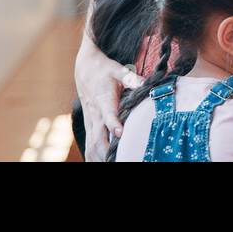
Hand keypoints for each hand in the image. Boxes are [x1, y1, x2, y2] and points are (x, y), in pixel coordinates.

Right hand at [75, 40, 141, 161]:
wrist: (84, 68)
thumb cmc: (104, 69)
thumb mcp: (119, 69)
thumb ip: (132, 78)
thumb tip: (149, 82)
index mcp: (104, 99)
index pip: (108, 114)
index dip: (113, 123)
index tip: (120, 133)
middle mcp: (95, 113)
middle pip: (98, 137)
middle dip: (106, 151)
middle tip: (119, 158)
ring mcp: (90, 121)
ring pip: (92, 144)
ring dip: (99, 157)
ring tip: (111, 164)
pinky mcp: (89, 124)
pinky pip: (89, 144)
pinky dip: (93, 156)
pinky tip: (100, 163)